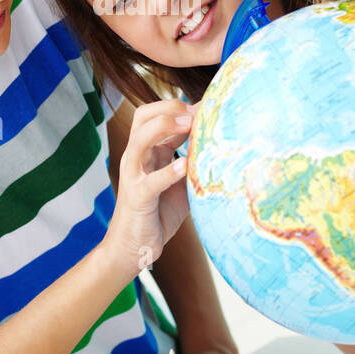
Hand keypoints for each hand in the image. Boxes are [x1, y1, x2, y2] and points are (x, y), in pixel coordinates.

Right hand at [102, 100, 192, 277]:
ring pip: (139, 140)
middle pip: (143, 117)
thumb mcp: (181, 181)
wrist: (133, 247)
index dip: (179, 106)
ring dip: (164, 128)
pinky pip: (150, 181)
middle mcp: (137, 157)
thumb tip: (221, 143)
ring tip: (189, 125)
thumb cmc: (160, 212)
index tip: (207, 106)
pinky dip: (167, 172)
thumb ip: (194, 161)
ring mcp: (133, 176)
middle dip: (169, 108)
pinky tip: (185, 167)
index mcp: (147, 151)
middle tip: (197, 112)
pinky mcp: (137, 198)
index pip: (155, 114)